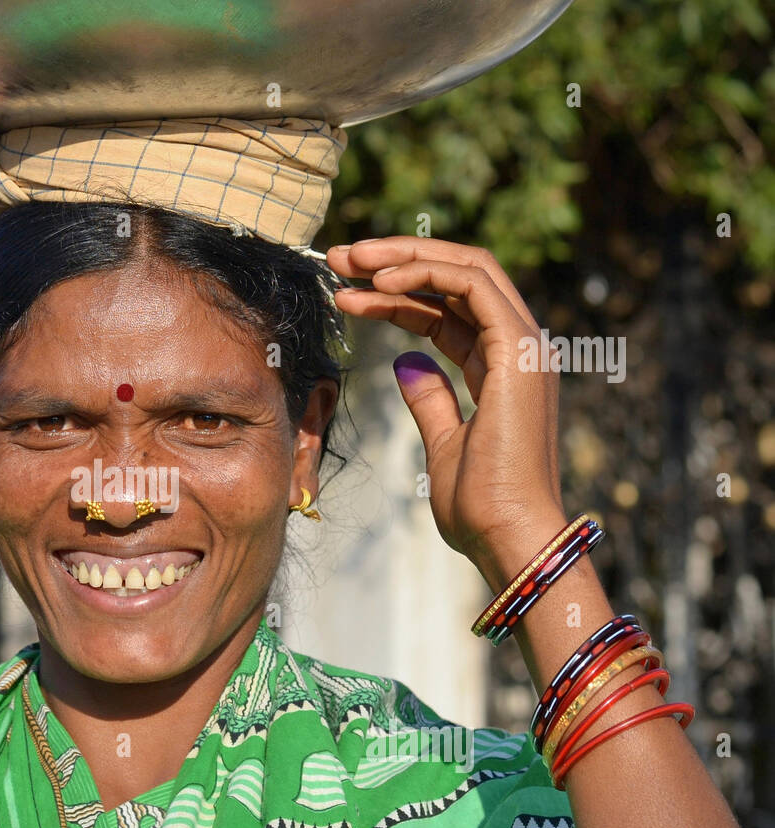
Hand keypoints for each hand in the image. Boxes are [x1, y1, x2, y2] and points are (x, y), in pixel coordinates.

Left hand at [326, 237, 565, 582]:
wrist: (509, 535)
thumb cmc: (479, 506)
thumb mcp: (442, 444)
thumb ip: (430, 399)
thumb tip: (407, 361)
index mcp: (502, 366)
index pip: (446, 309)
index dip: (395, 293)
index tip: (345, 292)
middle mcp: (518, 346)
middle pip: (455, 277)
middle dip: (395, 260)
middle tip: (339, 257)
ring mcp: (524, 344)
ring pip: (466, 267)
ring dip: (403, 256)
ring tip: (348, 260)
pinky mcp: (518, 347)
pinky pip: (471, 284)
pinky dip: (425, 271)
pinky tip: (379, 280)